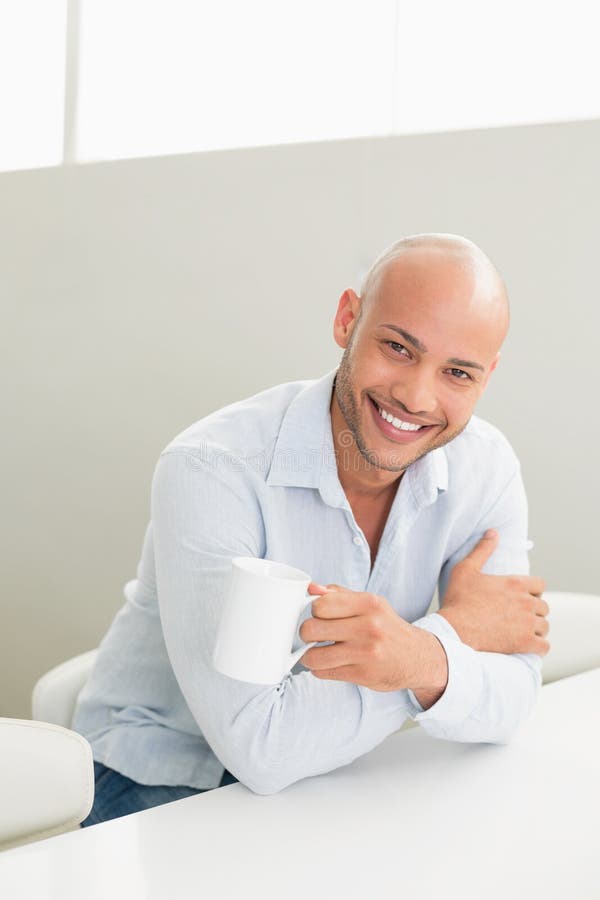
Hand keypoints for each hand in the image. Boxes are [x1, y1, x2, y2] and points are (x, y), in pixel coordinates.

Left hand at [299, 583, 447, 693]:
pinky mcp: (362, 675)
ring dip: (310, 656)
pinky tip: (330, 664)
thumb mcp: (369, 603)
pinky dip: (320, 669)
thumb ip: (338, 594)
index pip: (320, 604)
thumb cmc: (387, 627)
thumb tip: (311, 588)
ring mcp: (365, 652)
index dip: (314, 611)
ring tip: (317, 652)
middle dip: (307, 634)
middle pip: (311, 629)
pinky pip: (324, 672)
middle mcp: (368, 627)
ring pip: (313, 656)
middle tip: (314, 636)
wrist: (418, 657)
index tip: (320, 617)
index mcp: (368, 603)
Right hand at [438, 530, 549, 654]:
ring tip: (522, 631)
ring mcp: (527, 624)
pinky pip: (544, 646)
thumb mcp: (466, 569)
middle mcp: (525, 602)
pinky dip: (538, 647)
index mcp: (516, 583)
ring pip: (544, 626)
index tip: (522, 597)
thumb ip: (482, 550)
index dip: (532, 591)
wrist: (454, 630)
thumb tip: (493, 532)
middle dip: (534, 611)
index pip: (540, 585)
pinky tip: (528, 646)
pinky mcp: (525, 643)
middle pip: (544, 607)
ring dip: (536, 629)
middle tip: (519, 616)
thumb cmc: (458, 600)